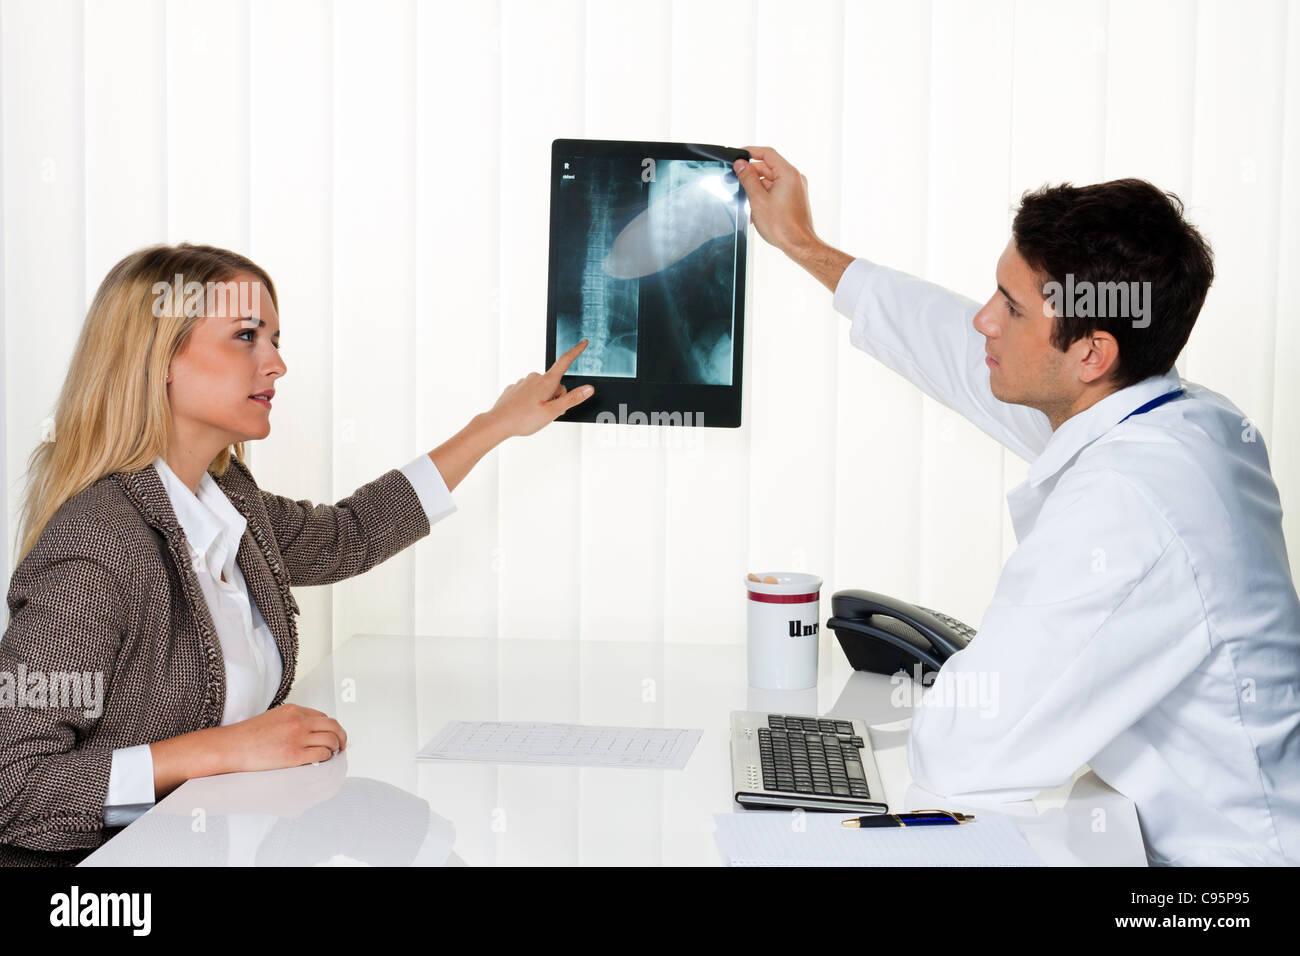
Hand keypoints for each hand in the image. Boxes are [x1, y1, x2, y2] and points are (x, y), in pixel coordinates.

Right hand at [217, 702, 347, 773]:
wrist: (230, 747)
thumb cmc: (246, 736)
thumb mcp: (272, 718)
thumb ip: (290, 721)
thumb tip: (304, 732)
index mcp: (293, 710)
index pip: (322, 716)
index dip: (329, 727)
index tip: (331, 735)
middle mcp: (298, 721)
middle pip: (333, 725)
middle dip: (341, 736)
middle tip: (342, 745)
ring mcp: (297, 737)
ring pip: (331, 740)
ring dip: (335, 748)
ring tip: (332, 754)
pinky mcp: (294, 755)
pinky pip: (322, 754)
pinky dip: (326, 758)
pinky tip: (322, 761)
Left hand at [486, 339, 595, 437]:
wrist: (498, 423)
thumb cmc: (523, 419)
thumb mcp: (553, 412)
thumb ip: (572, 399)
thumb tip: (588, 389)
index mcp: (546, 381)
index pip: (565, 361)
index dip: (576, 351)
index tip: (583, 342)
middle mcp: (535, 377)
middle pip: (556, 383)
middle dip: (557, 396)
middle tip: (548, 411)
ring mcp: (524, 382)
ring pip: (543, 388)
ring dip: (544, 400)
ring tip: (534, 413)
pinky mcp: (516, 388)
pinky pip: (531, 392)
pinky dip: (532, 401)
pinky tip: (526, 411)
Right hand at [733, 146, 817, 256]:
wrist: (798, 244)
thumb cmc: (782, 226)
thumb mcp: (758, 200)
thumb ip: (748, 179)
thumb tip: (740, 164)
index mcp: (788, 173)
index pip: (767, 153)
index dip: (751, 152)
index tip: (738, 155)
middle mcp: (794, 178)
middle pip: (768, 167)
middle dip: (751, 173)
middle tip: (737, 180)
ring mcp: (795, 188)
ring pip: (771, 180)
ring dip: (757, 187)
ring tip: (747, 200)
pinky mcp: (794, 198)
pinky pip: (776, 190)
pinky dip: (765, 195)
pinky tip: (755, 207)